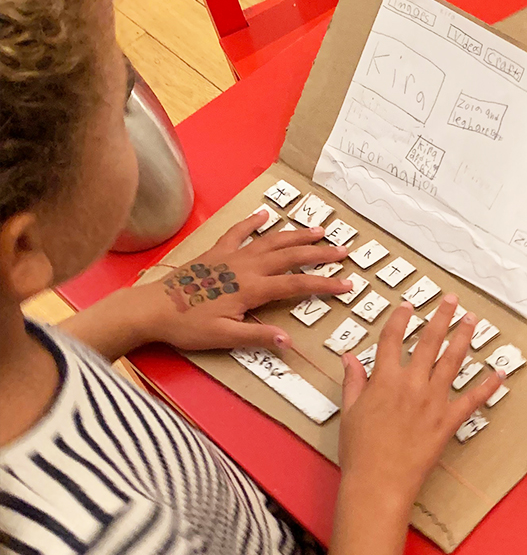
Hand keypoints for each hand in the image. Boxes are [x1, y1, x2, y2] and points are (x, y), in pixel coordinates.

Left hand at [143, 216, 355, 350]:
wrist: (152, 308)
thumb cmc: (188, 325)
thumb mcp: (225, 337)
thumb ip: (258, 337)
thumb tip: (289, 340)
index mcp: (252, 289)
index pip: (297, 285)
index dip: (324, 284)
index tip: (347, 284)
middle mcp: (246, 267)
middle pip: (290, 256)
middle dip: (319, 253)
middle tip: (344, 250)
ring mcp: (231, 257)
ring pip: (271, 240)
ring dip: (296, 234)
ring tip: (319, 229)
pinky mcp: (216, 253)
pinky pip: (238, 233)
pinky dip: (253, 222)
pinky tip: (265, 214)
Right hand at [337, 294, 504, 503]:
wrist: (379, 481)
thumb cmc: (360, 450)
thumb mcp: (349, 411)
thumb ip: (353, 381)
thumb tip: (349, 357)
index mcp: (384, 380)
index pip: (392, 340)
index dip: (400, 319)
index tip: (408, 306)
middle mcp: (411, 384)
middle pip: (429, 342)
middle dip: (441, 318)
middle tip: (452, 300)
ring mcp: (432, 401)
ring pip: (452, 362)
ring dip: (463, 338)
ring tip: (472, 321)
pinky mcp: (448, 421)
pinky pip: (471, 400)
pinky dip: (487, 386)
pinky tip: (499, 373)